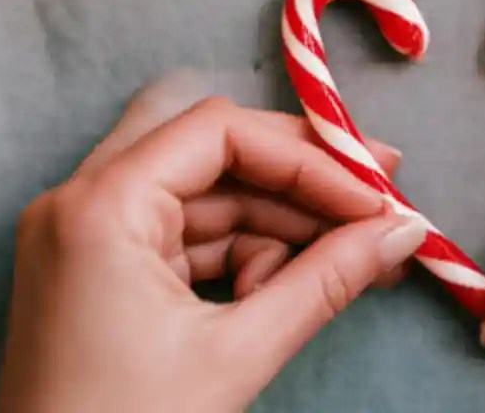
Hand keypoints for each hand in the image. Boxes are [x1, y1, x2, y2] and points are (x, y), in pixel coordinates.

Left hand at [0, 75, 426, 411]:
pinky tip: (282, 290)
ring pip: (205, 196)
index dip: (306, 158)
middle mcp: (81, 202)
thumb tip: (402, 231)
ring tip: (341, 269)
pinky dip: (240, 255)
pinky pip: (185, 235)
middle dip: (300, 184)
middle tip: (379, 206)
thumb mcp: (237, 353)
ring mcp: (86, 235)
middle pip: (212, 152)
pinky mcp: (99, 269)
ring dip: (277, 227)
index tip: (374, 195)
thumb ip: (327, 280)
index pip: (219, 131)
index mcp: (100, 207)